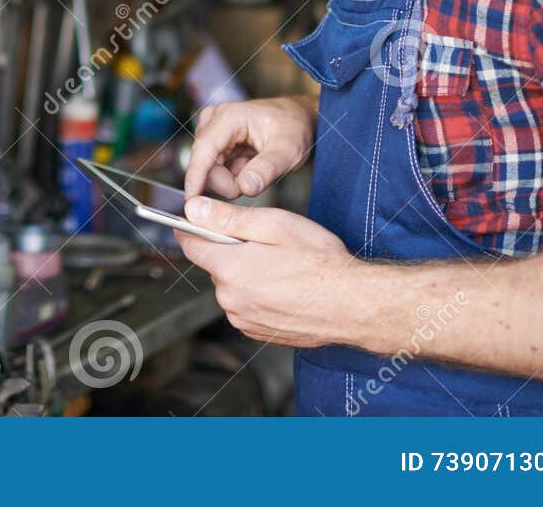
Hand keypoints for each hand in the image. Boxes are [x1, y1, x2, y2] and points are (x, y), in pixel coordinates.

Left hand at [174, 196, 363, 349]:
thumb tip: (193, 208)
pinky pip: (245, 307)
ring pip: (231, 287)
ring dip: (246, 275)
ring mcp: (243, 319)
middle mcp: (230, 299)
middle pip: (214, 265)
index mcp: (230, 268)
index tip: (200, 220)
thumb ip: (228, 218)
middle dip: (231, 251)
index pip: (189, 244)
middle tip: (266, 245)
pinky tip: (284, 289)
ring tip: (281, 269)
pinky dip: (257, 296)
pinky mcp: (257, 333)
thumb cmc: (321, 263)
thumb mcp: (275, 225)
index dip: (193, 228)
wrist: (353, 305)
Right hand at [184, 95, 315, 199]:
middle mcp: (215, 120)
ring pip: (209, 169)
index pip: (204, 149)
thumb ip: (266, 169)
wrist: (300, 119)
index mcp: (229, 116)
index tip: (191, 202)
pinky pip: (216, 170)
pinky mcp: (216, 143)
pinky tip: (250, 169)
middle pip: (205, 164)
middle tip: (252, 185)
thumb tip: (245, 187)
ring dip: (230, 180)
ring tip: (255, 173)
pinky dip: (232, 177)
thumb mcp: (288, 150)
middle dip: (226, 183)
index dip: (196, 177)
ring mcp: (213, 131)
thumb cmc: (295, 128)